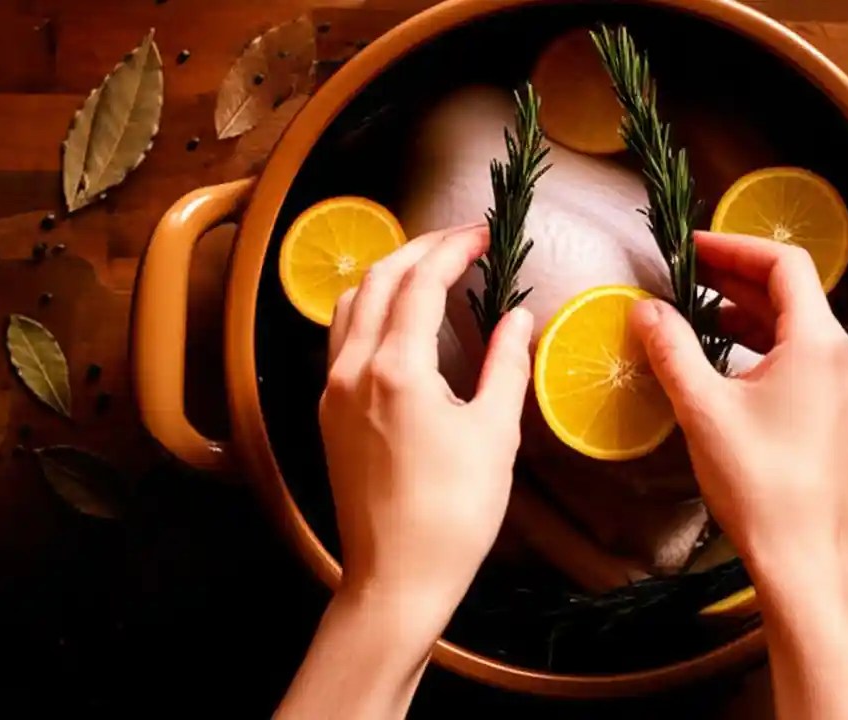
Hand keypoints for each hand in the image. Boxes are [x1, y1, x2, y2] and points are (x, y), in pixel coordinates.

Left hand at [320, 225, 532, 618]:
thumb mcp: (494, 434)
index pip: (420, 283)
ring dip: (388, 274)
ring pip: (350, 304)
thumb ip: (506, 365)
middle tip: (460, 241)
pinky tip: (397, 318)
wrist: (398, 578)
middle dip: (418, 249)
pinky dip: (369, 308)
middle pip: (378, 280)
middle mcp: (353, 369)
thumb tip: (519, 317)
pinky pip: (341, 338)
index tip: (482, 234)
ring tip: (428, 268)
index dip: (452, 249)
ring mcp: (333, 390)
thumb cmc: (454, 513)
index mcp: (397, 369)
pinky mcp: (328, 413)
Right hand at [629, 231, 847, 573]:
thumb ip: (672, 349)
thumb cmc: (759, 485)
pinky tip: (733, 363)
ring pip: (802, 329)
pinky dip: (770, 348)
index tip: (694, 248)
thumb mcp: (702, 409)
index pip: (784, 265)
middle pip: (795, 295)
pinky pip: (809, 361)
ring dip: (753, 316)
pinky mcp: (846, 416)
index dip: (736, 247)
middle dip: (739, 280)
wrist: (805, 559)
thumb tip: (645, 310)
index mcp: (820, 343)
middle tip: (690, 275)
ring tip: (703, 315)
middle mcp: (847, 357)